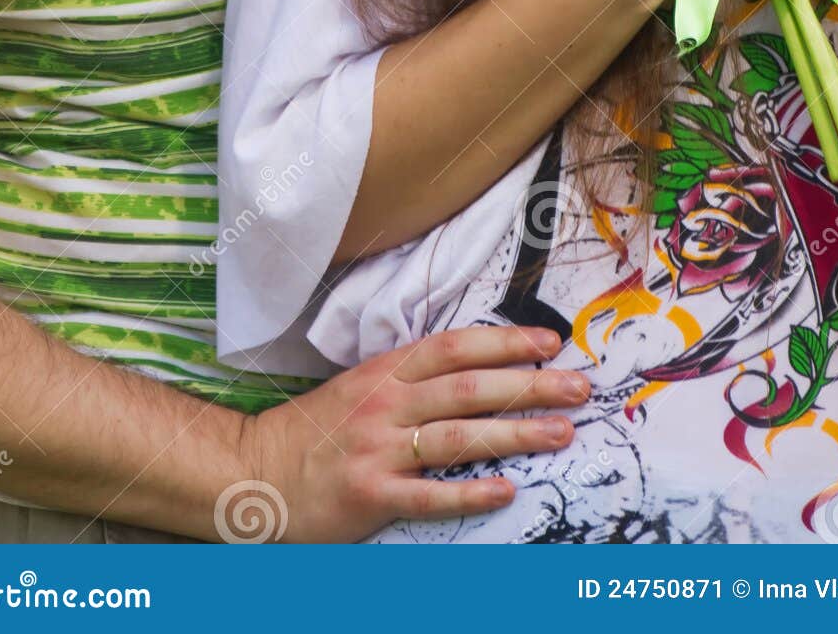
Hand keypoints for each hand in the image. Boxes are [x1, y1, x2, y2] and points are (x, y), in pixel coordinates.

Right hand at [244, 325, 588, 541]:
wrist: (260, 473)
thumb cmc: (319, 430)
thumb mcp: (363, 386)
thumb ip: (413, 377)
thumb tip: (479, 368)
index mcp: (385, 371)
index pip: (454, 346)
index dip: (505, 341)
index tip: (551, 342)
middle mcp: (385, 403)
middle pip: (468, 387)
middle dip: (529, 385)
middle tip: (578, 387)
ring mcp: (377, 449)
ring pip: (458, 437)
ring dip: (515, 433)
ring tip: (561, 433)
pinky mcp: (370, 495)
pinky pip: (429, 494)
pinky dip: (470, 493)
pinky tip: (506, 490)